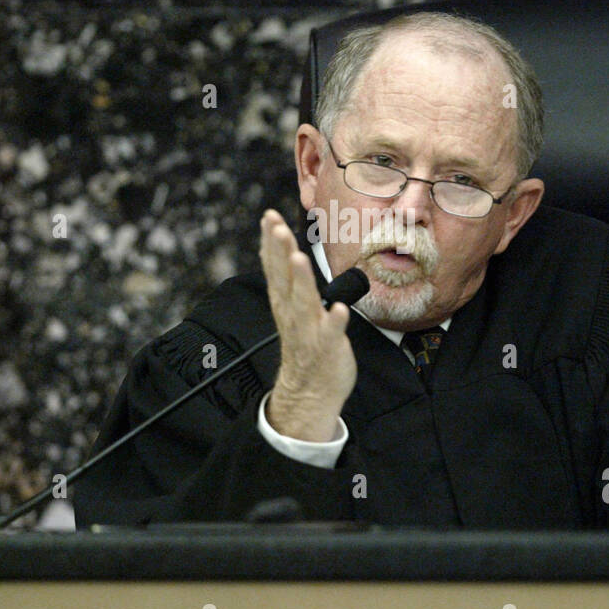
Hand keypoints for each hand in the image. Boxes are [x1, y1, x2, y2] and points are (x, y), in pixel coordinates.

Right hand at [260, 209, 356, 441]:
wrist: (310, 390)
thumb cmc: (306, 343)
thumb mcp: (291, 305)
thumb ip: (287, 277)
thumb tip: (279, 246)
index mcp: (285, 301)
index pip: (275, 266)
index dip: (271, 242)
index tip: (268, 217)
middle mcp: (293, 313)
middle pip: (285, 278)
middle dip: (281, 252)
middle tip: (276, 227)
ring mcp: (309, 330)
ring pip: (303, 302)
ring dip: (301, 281)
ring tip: (298, 259)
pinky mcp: (327, 347)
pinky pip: (331, 333)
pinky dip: (334, 321)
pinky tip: (339, 310)